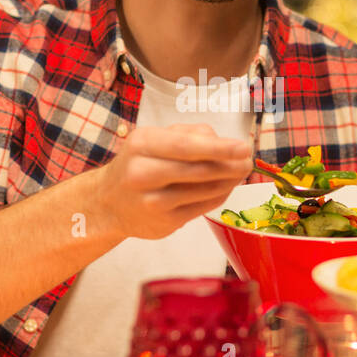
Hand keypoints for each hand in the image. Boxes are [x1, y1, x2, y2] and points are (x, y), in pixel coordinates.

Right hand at [92, 123, 252, 239]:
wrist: (108, 204)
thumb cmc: (138, 165)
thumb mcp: (154, 139)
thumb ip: (188, 134)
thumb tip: (224, 141)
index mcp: (142, 144)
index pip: (186, 146)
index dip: (219, 147)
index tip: (244, 146)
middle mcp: (142, 173)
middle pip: (197, 170)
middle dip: (230, 165)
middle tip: (248, 161)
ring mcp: (152, 201)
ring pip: (202, 190)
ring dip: (228, 181)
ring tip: (241, 173)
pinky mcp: (163, 222)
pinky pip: (201, 207)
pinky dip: (218, 196)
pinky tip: (226, 188)